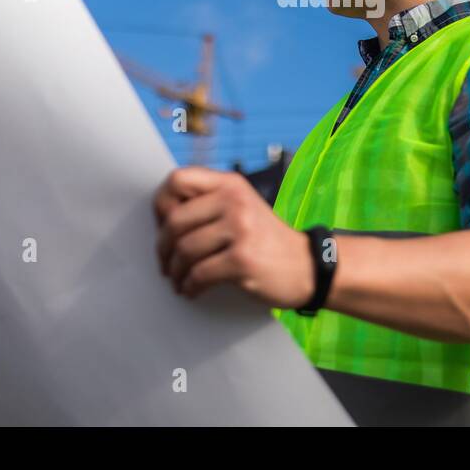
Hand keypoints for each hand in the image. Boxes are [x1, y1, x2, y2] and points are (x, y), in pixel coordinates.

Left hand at [153, 167, 314, 307]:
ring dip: (175, 271)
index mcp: (230, 184)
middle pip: (175, 221)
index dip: (161, 203)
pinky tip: (190, 290)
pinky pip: (199, 274)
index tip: (163, 225)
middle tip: (165, 262)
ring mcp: (240, 229)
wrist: (307, 266)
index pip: (177, 179)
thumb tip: (162, 219)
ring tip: (178, 279)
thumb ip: (209, 203)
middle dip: (163, 247)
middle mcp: (235, 201)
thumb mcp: (241, 207)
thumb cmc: (266, 239)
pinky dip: (189, 286)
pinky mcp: (243, 260)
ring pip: (184, 250)